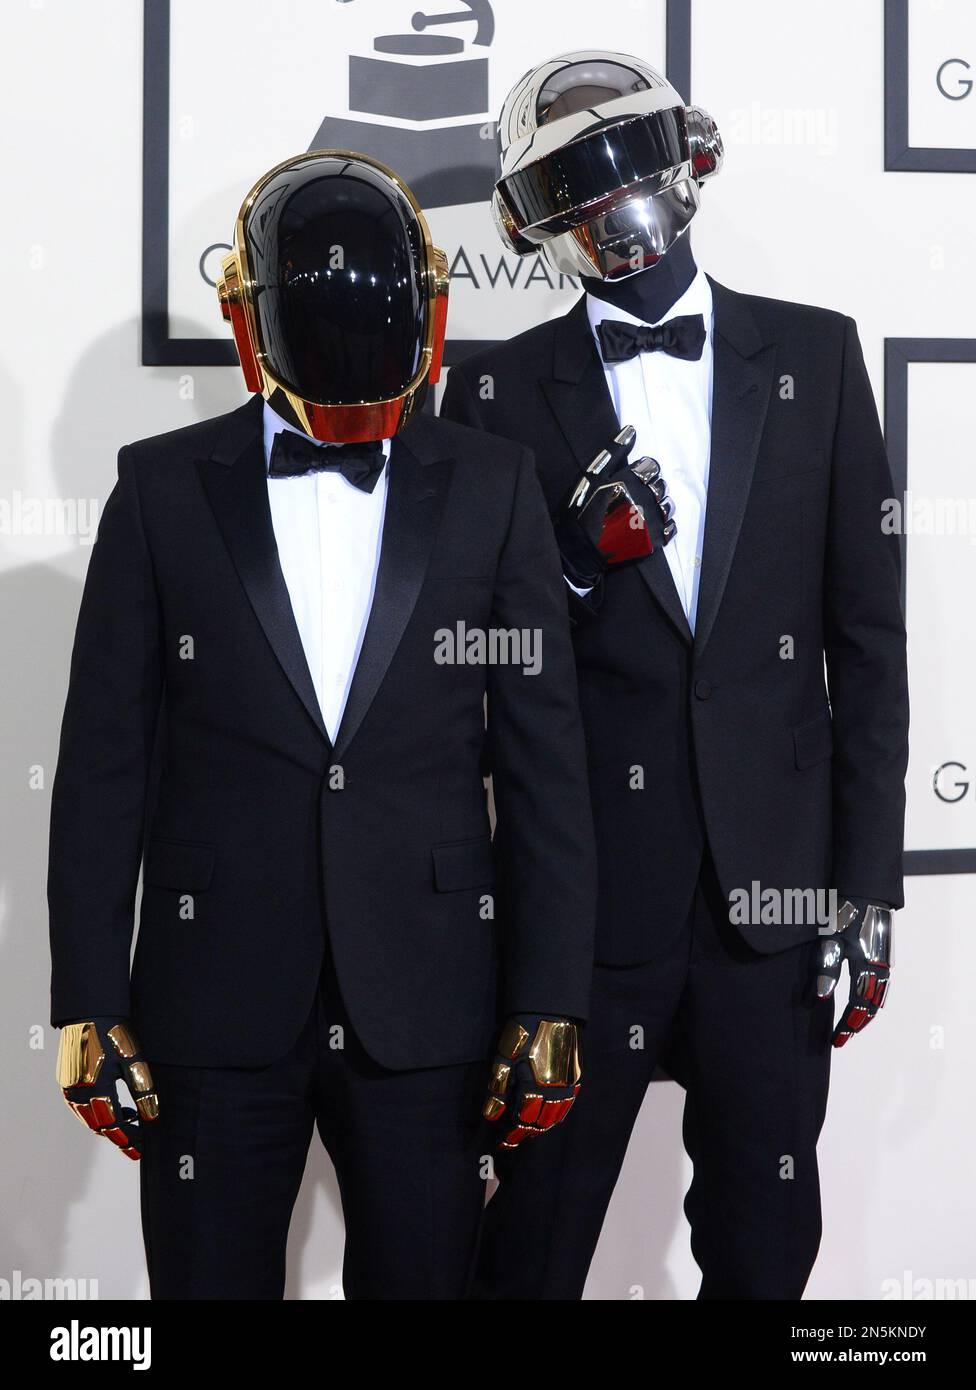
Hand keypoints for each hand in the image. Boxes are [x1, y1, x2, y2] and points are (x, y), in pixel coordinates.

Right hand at [56, 1016, 158, 1159]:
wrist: (89, 1011)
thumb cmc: (114, 1033)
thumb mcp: (134, 1060)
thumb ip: (143, 1091)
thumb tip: (152, 1117)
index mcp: (96, 1088)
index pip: (113, 1125)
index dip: (128, 1139)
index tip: (141, 1149)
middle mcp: (78, 1092)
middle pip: (99, 1126)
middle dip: (119, 1137)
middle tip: (137, 1143)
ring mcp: (69, 1087)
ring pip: (88, 1118)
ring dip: (108, 1125)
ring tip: (132, 1122)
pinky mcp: (67, 1081)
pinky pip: (81, 1107)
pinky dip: (97, 1112)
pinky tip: (115, 1106)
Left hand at [482, 1014, 580, 1147]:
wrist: (552, 1009)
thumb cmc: (524, 1030)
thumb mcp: (504, 1056)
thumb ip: (498, 1087)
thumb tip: (491, 1114)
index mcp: (536, 1086)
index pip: (523, 1120)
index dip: (511, 1133)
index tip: (500, 1141)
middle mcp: (556, 1090)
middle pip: (540, 1122)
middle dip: (524, 1133)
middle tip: (511, 1139)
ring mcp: (569, 1084)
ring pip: (556, 1117)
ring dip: (541, 1126)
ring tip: (527, 1130)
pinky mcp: (577, 1076)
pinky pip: (568, 1105)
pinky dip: (557, 1116)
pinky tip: (549, 1116)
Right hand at [554, 425, 675, 587]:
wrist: (578, 552)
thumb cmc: (580, 512)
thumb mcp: (590, 477)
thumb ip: (613, 452)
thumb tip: (632, 430)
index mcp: (629, 482)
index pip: (651, 467)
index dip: (642, 471)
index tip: (631, 480)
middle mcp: (643, 501)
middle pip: (661, 485)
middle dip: (650, 487)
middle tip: (632, 497)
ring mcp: (649, 522)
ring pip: (667, 505)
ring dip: (658, 504)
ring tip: (640, 511)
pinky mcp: (652, 542)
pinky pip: (670, 528)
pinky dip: (664, 525)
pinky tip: (649, 525)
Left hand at [815, 899, 891, 1046]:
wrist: (866, 893)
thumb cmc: (845, 914)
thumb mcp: (830, 941)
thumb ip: (827, 969)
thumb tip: (820, 998)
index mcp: (867, 967)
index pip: (857, 1006)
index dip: (846, 1025)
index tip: (835, 1041)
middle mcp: (880, 969)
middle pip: (871, 1007)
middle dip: (855, 1025)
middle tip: (840, 1040)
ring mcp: (884, 963)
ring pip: (878, 999)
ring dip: (865, 1016)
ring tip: (851, 1027)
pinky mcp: (882, 957)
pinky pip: (881, 987)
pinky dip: (873, 1001)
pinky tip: (865, 1004)